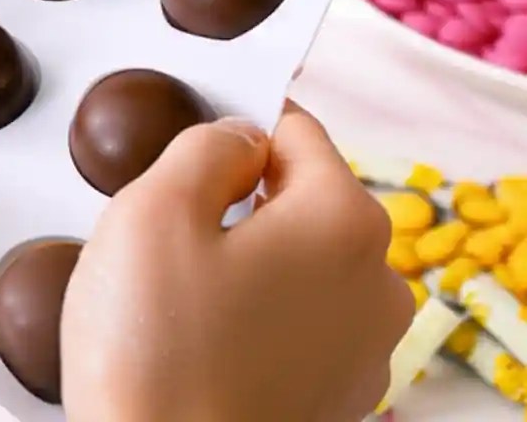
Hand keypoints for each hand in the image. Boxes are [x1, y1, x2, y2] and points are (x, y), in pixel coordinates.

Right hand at [62, 105, 413, 421]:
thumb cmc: (153, 353)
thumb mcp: (151, 209)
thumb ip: (204, 146)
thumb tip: (235, 141)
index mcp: (343, 221)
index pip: (293, 131)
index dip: (230, 132)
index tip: (181, 157)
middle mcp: (374, 283)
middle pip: (296, 199)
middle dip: (230, 206)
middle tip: (162, 245)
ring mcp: (361, 348)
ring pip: (291, 263)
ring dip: (237, 264)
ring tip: (174, 303)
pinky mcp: (333, 395)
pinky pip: (290, 322)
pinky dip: (247, 318)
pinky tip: (195, 345)